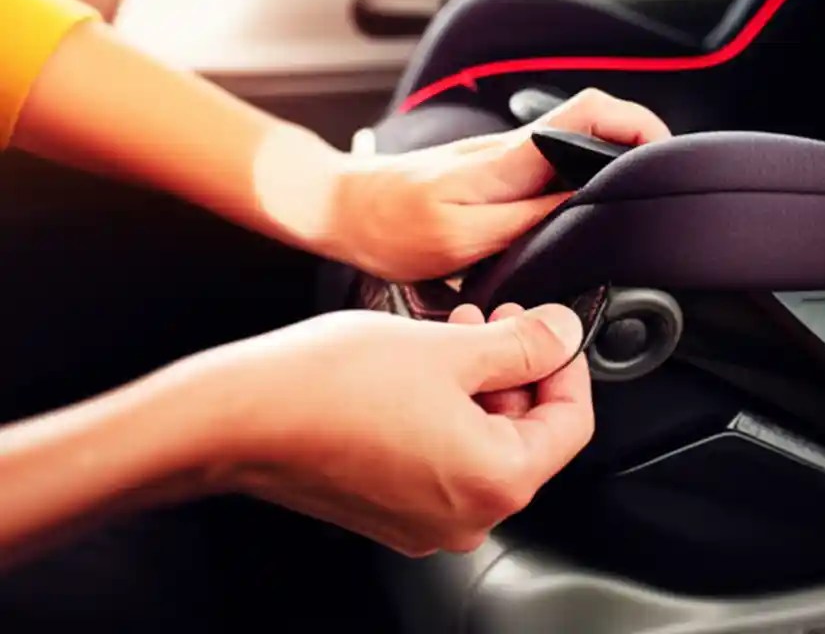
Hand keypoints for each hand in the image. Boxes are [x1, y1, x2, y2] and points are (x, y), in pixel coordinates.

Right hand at [200, 303, 592, 555]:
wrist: (236, 418)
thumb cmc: (330, 386)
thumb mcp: (450, 347)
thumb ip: (524, 343)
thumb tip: (563, 334)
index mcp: (496, 482)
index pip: (571, 423)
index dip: (567, 365)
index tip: (551, 329)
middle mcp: (467, 518)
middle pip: (526, 435)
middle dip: (515, 369)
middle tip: (493, 319)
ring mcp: (426, 522)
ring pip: (482, 443)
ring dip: (478, 384)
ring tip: (451, 333)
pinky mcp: (391, 512)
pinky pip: (442, 460)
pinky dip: (445, 413)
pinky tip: (422, 369)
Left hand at [331, 88, 670, 281]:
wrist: (340, 208)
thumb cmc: (388, 227)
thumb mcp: (460, 240)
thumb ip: (526, 222)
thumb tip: (583, 208)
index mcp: (510, 159)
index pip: (591, 114)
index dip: (638, 125)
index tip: (666, 157)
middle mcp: (512, 150)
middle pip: (595, 125)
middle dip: (638, 147)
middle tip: (661, 188)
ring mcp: (505, 159)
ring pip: (577, 148)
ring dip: (611, 166)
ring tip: (633, 202)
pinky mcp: (496, 175)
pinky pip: (553, 170)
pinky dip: (580, 184)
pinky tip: (586, 211)